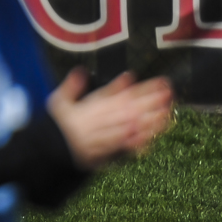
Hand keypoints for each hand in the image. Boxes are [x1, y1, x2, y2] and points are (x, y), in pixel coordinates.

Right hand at [45, 68, 173, 170]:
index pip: (124, 93)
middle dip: (154, 100)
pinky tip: (155, 135)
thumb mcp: (59, 101)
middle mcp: (105, 118)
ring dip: (153, 118)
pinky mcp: (109, 149)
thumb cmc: (55, 126)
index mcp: (95, 104)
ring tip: (168, 111)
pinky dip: (142, 139)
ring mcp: (109, 134)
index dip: (145, 87)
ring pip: (135, 124)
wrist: (50, 151)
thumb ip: (72, 86)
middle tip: (171, 93)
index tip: (161, 81)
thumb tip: (80, 70)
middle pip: (134, 107)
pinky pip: (128, 144)